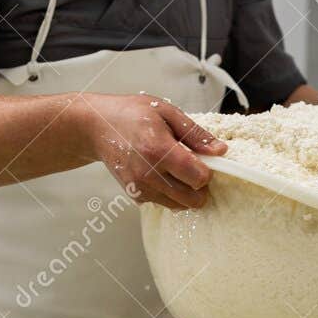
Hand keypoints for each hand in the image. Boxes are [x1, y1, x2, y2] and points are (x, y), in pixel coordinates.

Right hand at [74, 93, 224, 209]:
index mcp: (159, 150)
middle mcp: (149, 175)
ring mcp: (141, 188)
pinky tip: (161, 173)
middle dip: (199, 186)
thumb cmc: (131, 115)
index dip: (207, 170)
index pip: (199, 178)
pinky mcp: (136, 196)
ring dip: (185, 191)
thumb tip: (220, 151)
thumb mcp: (167, 113)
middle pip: (193, 199)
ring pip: (180, 205)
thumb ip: (195, 134)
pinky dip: (170, 192)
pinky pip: (165, 202)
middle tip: (193, 167)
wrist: (98, 127)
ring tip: (175, 168)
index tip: (202, 160)